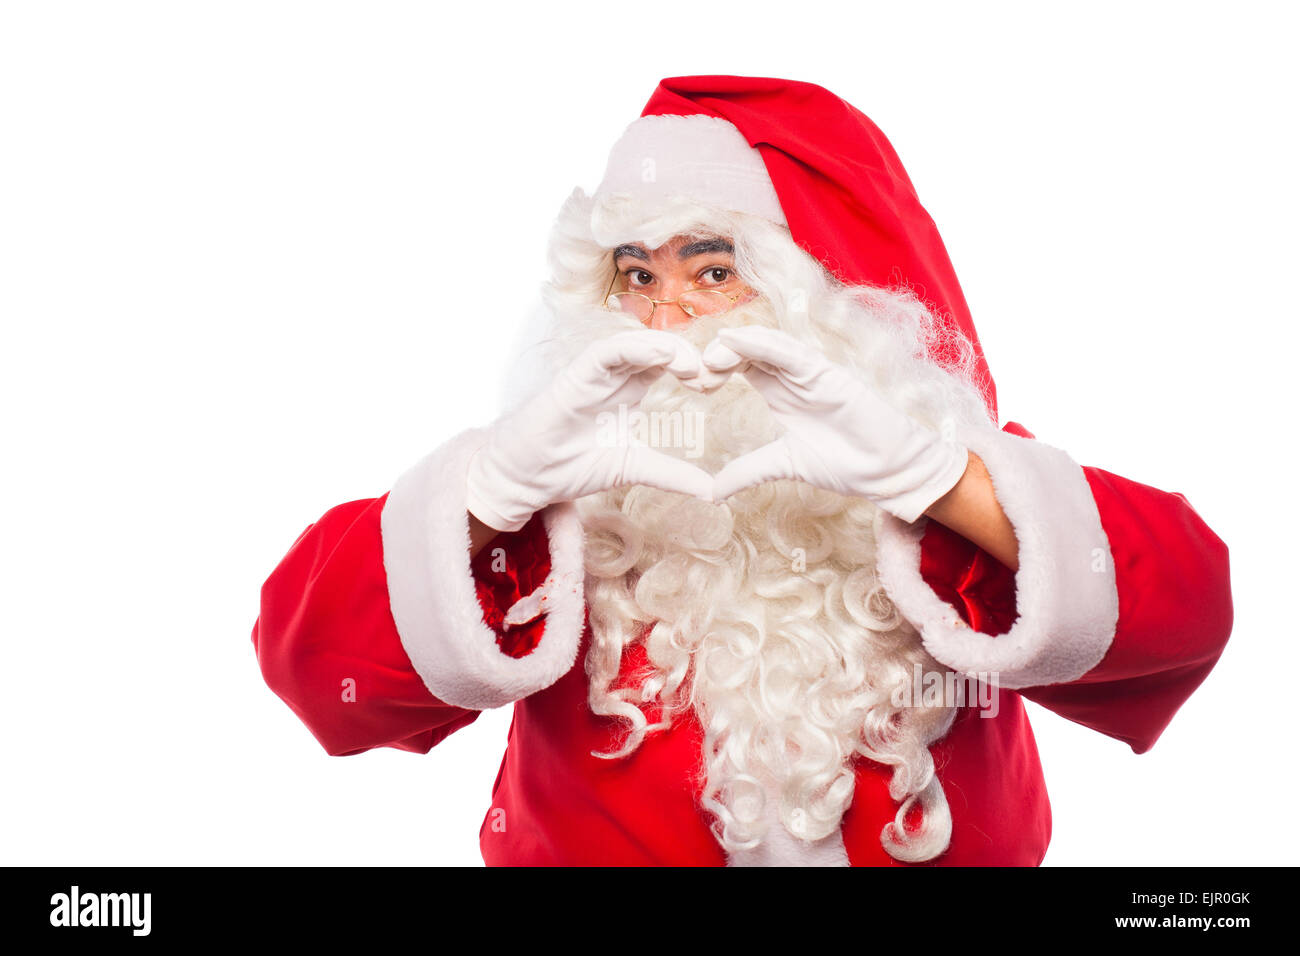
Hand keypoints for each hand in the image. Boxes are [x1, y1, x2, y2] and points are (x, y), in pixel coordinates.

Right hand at [466, 330, 715, 531]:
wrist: (529, 478)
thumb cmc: (572, 467)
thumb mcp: (635, 468)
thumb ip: (673, 475)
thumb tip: (714, 492)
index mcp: (630, 390)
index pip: (668, 363)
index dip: (694, 367)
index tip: (716, 384)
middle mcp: (615, 376)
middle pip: (657, 347)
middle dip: (686, 354)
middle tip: (709, 374)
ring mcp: (595, 373)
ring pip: (635, 342)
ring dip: (665, 347)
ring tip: (689, 364)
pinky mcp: (576, 375)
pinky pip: (606, 351)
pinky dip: (633, 348)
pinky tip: (658, 356)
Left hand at [701, 326, 969, 522]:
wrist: (886, 471)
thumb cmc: (845, 464)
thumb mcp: (783, 466)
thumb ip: (748, 472)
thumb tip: (712, 493)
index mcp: (780, 394)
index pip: (741, 367)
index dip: (715, 369)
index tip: (692, 384)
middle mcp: (792, 378)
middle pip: (748, 351)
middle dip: (719, 356)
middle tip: (694, 372)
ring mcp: (810, 373)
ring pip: (766, 346)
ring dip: (736, 347)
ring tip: (711, 356)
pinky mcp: (828, 374)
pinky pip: (791, 352)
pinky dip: (763, 345)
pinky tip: (738, 342)